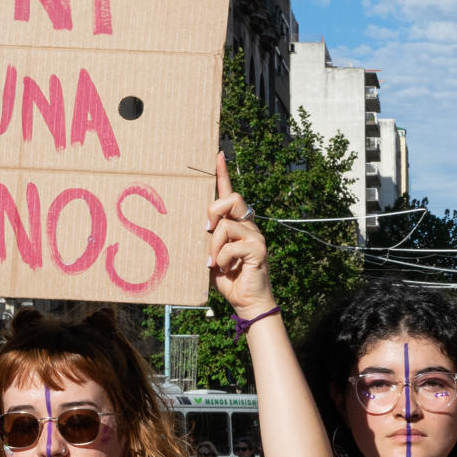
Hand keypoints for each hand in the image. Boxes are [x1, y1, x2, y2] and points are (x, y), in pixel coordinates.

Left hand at [209, 154, 275, 318]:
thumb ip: (207, 237)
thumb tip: (197, 225)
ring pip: (226, 225)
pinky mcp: (258, 249)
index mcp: (236, 224)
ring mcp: (255, 236)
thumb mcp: (211, 254)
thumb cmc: (228, 278)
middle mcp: (248, 225)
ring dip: (214, 246)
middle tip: (206, 230)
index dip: (223, 174)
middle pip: (231, 198)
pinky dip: (223, 259)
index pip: (230, 193)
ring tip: (214, 262)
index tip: (217, 155)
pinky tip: (226, 269)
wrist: (246, 301)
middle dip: (213, 211)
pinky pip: (232, 245)